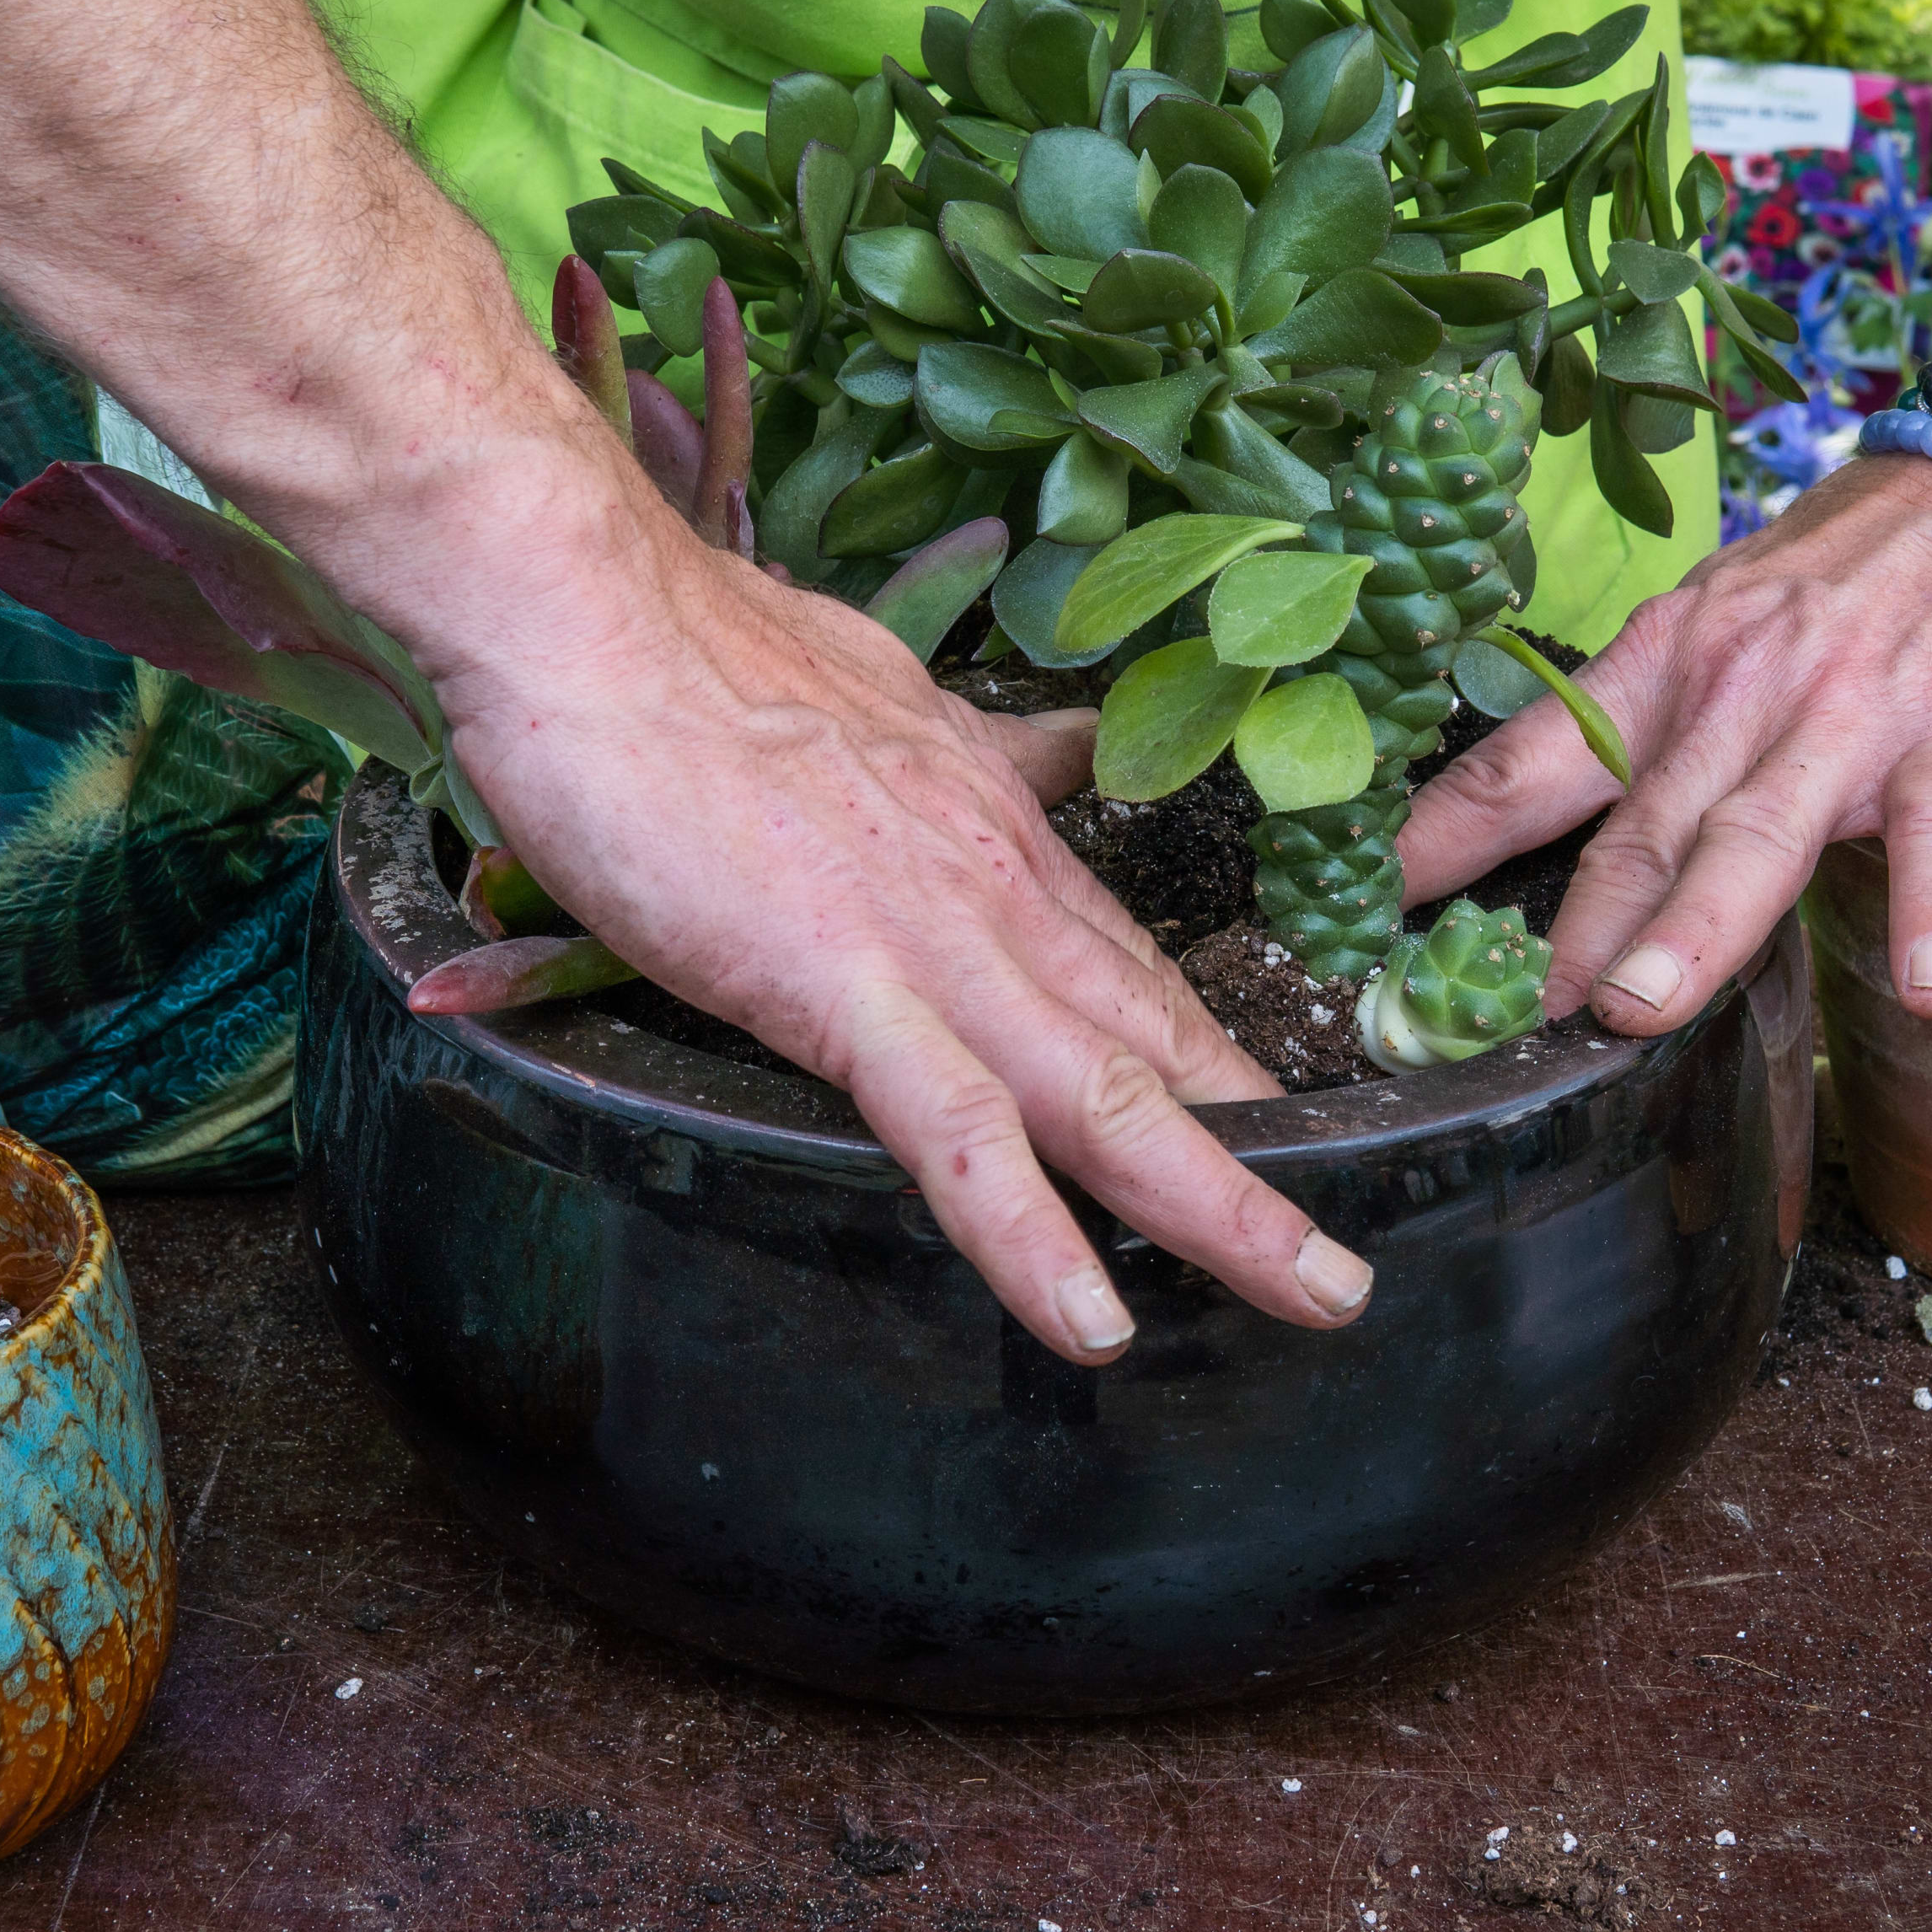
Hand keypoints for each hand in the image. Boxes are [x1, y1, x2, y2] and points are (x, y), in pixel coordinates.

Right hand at [409, 468, 1366, 1368]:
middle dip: (1261, 1152)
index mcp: (995, 828)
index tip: (1268, 1117)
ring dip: (1219, 1207)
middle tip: (1343, 1254)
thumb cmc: (694, 654)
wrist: (589, 611)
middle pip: (1156, 1039)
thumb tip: (1038, 749)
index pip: (1126, 961)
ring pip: (1106, 1098)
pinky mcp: (841, 989)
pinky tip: (1092, 1320)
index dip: (1206, 1048)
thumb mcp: (873, 697)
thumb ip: (964, 746)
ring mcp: (934, 945)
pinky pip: (957, 1135)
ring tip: (1314, 1295)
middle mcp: (997, 890)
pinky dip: (1028, 1234)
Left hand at [1397, 452, 1931, 1033]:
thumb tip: (1558, 826)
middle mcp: (1739, 686)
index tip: (1369, 903)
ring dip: (1696, 925)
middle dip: (1573, 921)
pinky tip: (1927, 989)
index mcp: (1664, 662)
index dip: (1445, 834)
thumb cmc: (1859, 575)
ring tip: (1642, 1009)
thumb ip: (1658, 726)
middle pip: (1641, 819)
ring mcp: (1849, 712)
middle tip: (1515, 1013)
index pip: (1530, 760)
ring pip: (1758, 831)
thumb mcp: (1727, 624)